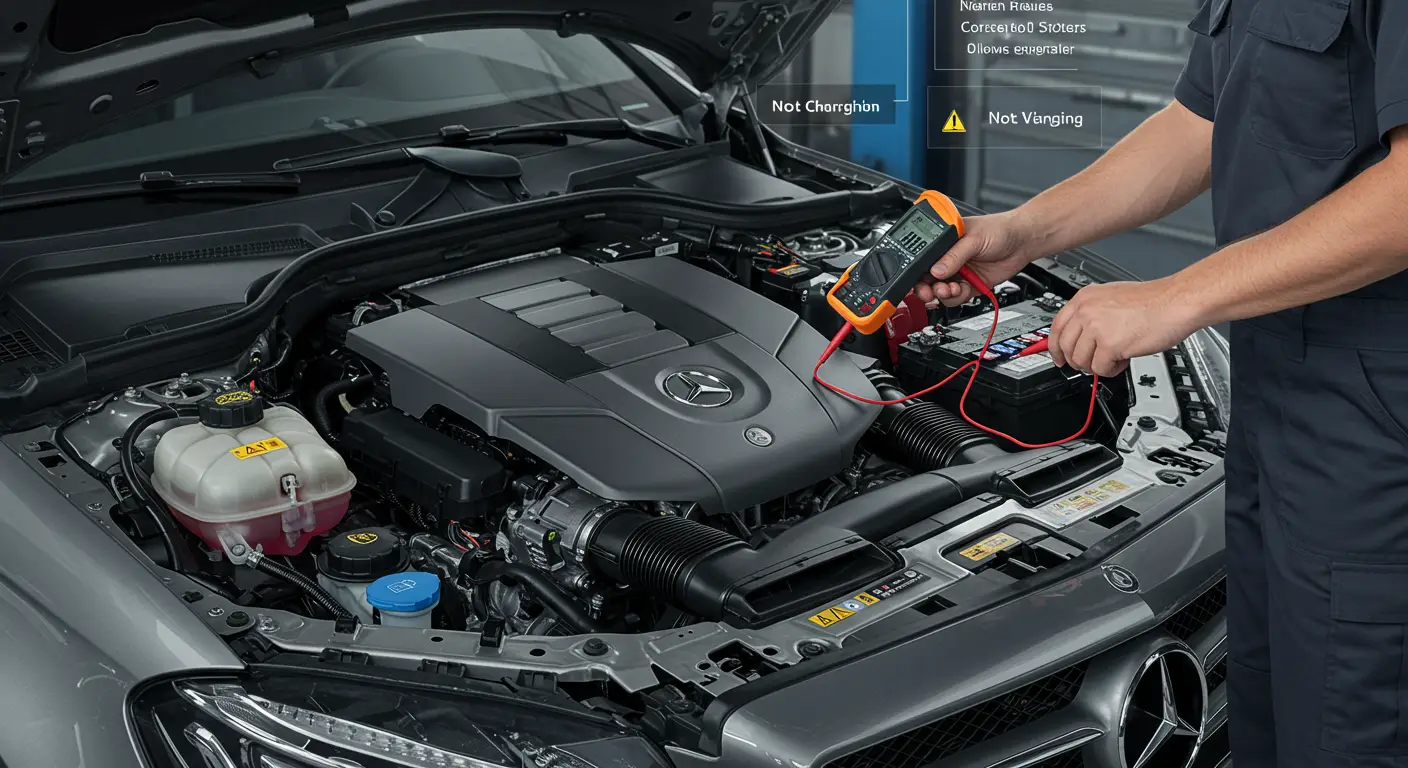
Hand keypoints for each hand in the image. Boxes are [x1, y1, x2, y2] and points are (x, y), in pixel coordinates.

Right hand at [913, 211, 1037, 306]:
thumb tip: (936, 271)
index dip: (916, 271)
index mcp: (942, 241)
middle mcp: (947, 257)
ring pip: (939, 290)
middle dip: (926, 287)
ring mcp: (958, 272)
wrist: (1024, 241)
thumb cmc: (999, 229)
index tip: (918, 280)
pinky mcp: (969, 285)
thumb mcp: (973, 239)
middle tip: (930, 291)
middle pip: (926, 278)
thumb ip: (953, 256)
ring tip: (950, 289)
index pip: (922, 258)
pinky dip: (957, 297)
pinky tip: (962, 290)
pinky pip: (956, 297)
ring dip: (942, 294)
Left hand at [1047, 280, 1201, 375]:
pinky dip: (1111, 369)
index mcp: (1084, 298)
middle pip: (1065, 347)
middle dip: (1077, 361)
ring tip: (1114, 357)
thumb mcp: (1111, 297)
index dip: (1054, 347)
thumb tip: (1080, 334)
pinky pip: (1100, 368)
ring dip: (1096, 365)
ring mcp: (1096, 328)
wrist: (1175, 302)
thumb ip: (1092, 314)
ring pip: (1080, 360)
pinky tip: (1123, 359)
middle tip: (1090, 363)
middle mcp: (1087, 311)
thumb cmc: (1153, 301)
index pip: (1056, 327)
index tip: (1057, 357)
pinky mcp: (1110, 345)